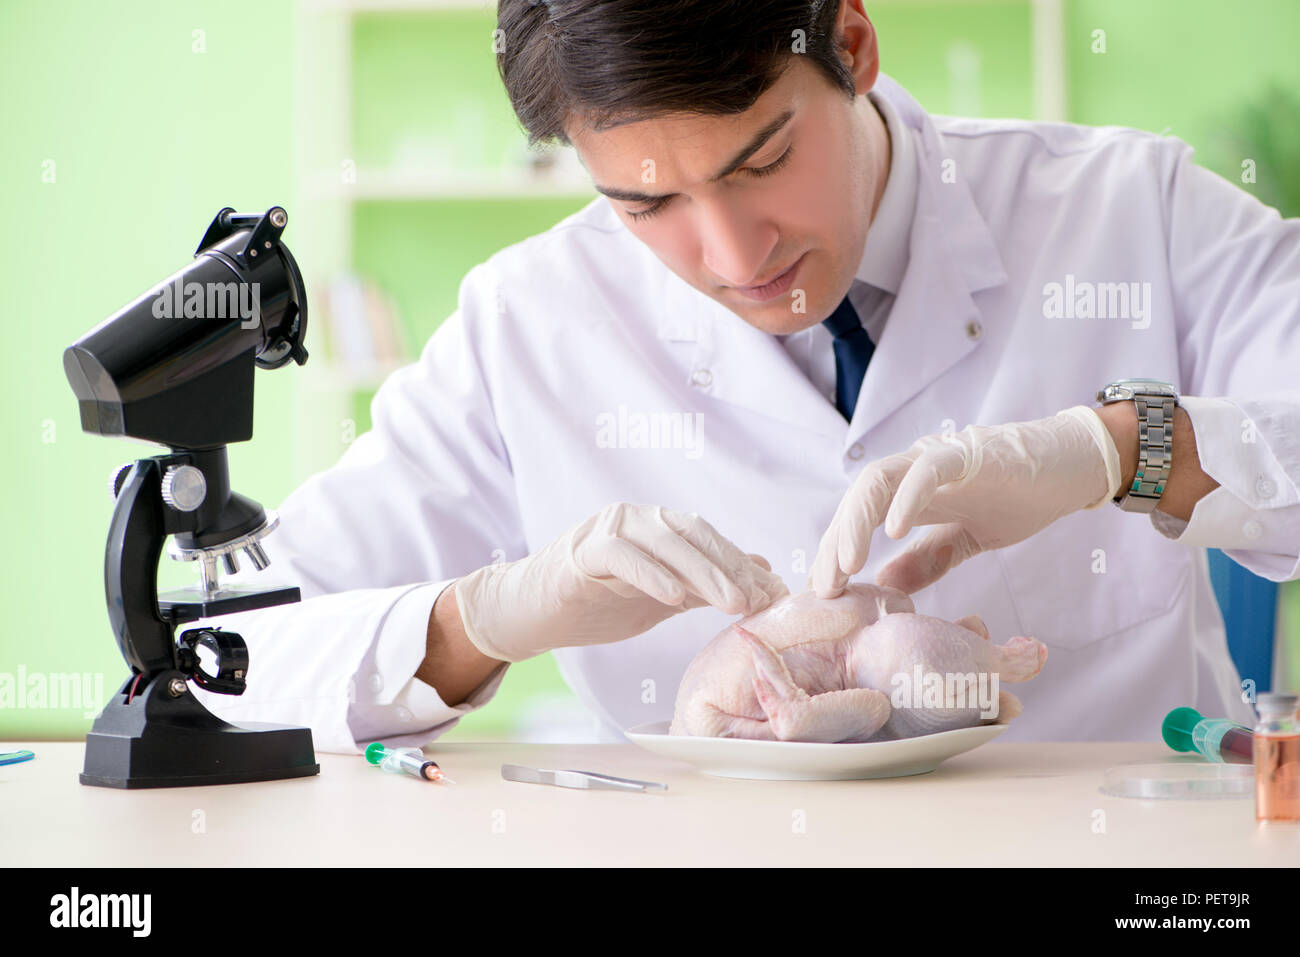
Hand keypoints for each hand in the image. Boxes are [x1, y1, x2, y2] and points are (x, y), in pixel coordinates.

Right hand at [455, 502, 788, 661]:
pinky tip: (674, 597)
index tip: (774, 595)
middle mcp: (636, 519)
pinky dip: (650, 574)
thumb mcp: (661, 596)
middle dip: (730, 566)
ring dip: (701, 572)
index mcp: (657, 528)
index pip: (709, 539)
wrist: (530, 614)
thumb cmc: (595, 603)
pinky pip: (621, 556)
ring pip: (663, 541)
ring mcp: (607, 529)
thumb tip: (761, 575)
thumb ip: (704, 584)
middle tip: (758, 600)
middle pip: (692, 534)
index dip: (743, 565)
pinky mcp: (580, 551)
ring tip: (730, 602)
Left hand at [812, 406, 1121, 596]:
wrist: (1070, 467)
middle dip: (835, 543)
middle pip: (857, 499)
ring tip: (849, 563)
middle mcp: (912, 470)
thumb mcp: (963, 539)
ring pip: (879, 480)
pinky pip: (929, 470)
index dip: (834, 554)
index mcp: (907, 492)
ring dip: (858, 522)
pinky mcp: (969, 454)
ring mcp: (938, 459)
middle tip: (826, 588)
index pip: (857, 520)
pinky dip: (907, 497)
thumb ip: (926, 559)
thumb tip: (884, 583)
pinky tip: (893, 530)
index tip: (823, 594)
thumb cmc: (1017, 497)